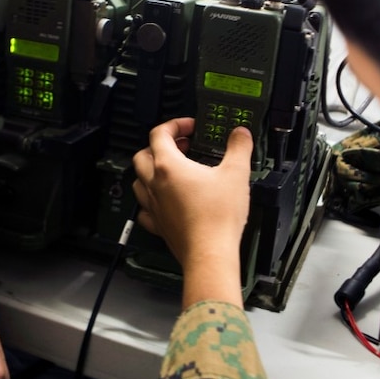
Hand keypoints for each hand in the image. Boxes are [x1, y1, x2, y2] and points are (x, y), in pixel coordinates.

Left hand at [132, 117, 253, 306]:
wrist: (210, 254)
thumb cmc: (218, 217)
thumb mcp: (236, 173)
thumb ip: (238, 148)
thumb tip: (240, 134)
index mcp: (169, 167)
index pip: (159, 134)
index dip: (174, 125)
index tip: (190, 127)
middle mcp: (156, 184)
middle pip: (143, 155)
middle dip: (159, 146)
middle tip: (182, 146)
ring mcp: (154, 206)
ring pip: (139, 181)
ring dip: (151, 170)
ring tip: (171, 170)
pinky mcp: (159, 225)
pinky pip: (145, 208)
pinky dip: (151, 200)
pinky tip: (165, 201)